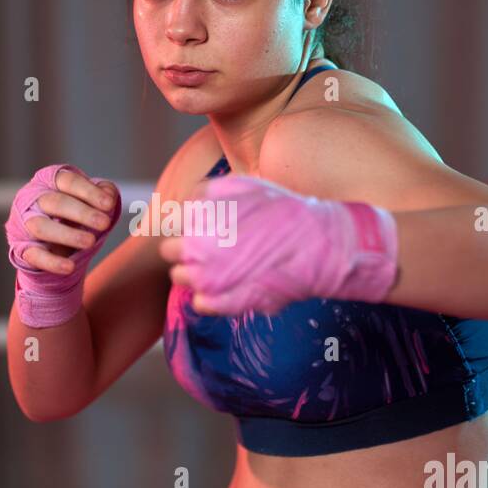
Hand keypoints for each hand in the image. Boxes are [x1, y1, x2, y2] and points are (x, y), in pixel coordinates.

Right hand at [5, 163, 120, 326]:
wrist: (51, 245)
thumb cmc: (74, 214)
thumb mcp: (90, 200)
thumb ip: (104, 193)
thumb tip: (110, 195)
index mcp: (49, 181)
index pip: (67, 181)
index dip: (88, 191)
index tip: (109, 204)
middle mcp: (32, 199)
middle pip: (54, 202)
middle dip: (81, 213)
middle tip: (104, 223)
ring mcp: (25, 224)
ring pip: (41, 227)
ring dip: (67, 234)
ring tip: (90, 242)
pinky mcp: (22, 249)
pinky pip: (35, 255)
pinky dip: (52, 262)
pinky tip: (69, 267)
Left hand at [159, 175, 397, 315]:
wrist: (318, 244)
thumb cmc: (284, 211)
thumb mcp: (244, 185)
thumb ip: (209, 192)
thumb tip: (189, 202)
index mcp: (198, 213)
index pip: (172, 221)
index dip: (188, 224)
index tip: (206, 228)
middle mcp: (195, 244)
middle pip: (169, 251)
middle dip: (187, 249)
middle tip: (213, 248)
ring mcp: (206, 276)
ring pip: (180, 277)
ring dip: (196, 273)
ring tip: (226, 267)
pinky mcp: (221, 302)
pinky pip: (199, 303)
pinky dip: (211, 298)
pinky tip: (233, 287)